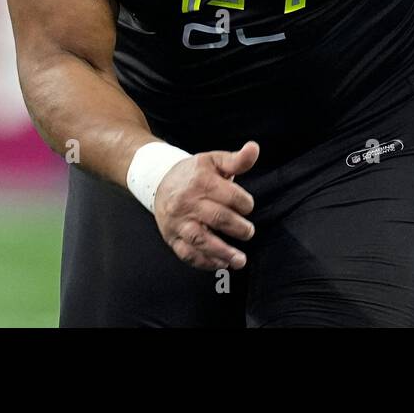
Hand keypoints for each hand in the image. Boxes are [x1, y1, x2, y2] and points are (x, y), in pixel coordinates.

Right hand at [153, 140, 258, 270]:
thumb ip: (237, 160)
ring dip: (222, 252)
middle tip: (249, 232)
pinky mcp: (172, 237)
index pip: (229, 196)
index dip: (244, 203)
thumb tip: (254, 148)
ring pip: (200, 240)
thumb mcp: (214, 161)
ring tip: (240, 260)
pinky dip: (204, 262)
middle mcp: (188, 202)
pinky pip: (187, 253)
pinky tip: (220, 264)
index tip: (247, 207)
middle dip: (238, 228)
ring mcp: (179, 221)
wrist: (159, 181)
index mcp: (201, 182)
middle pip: (217, 218)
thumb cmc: (194, 173)